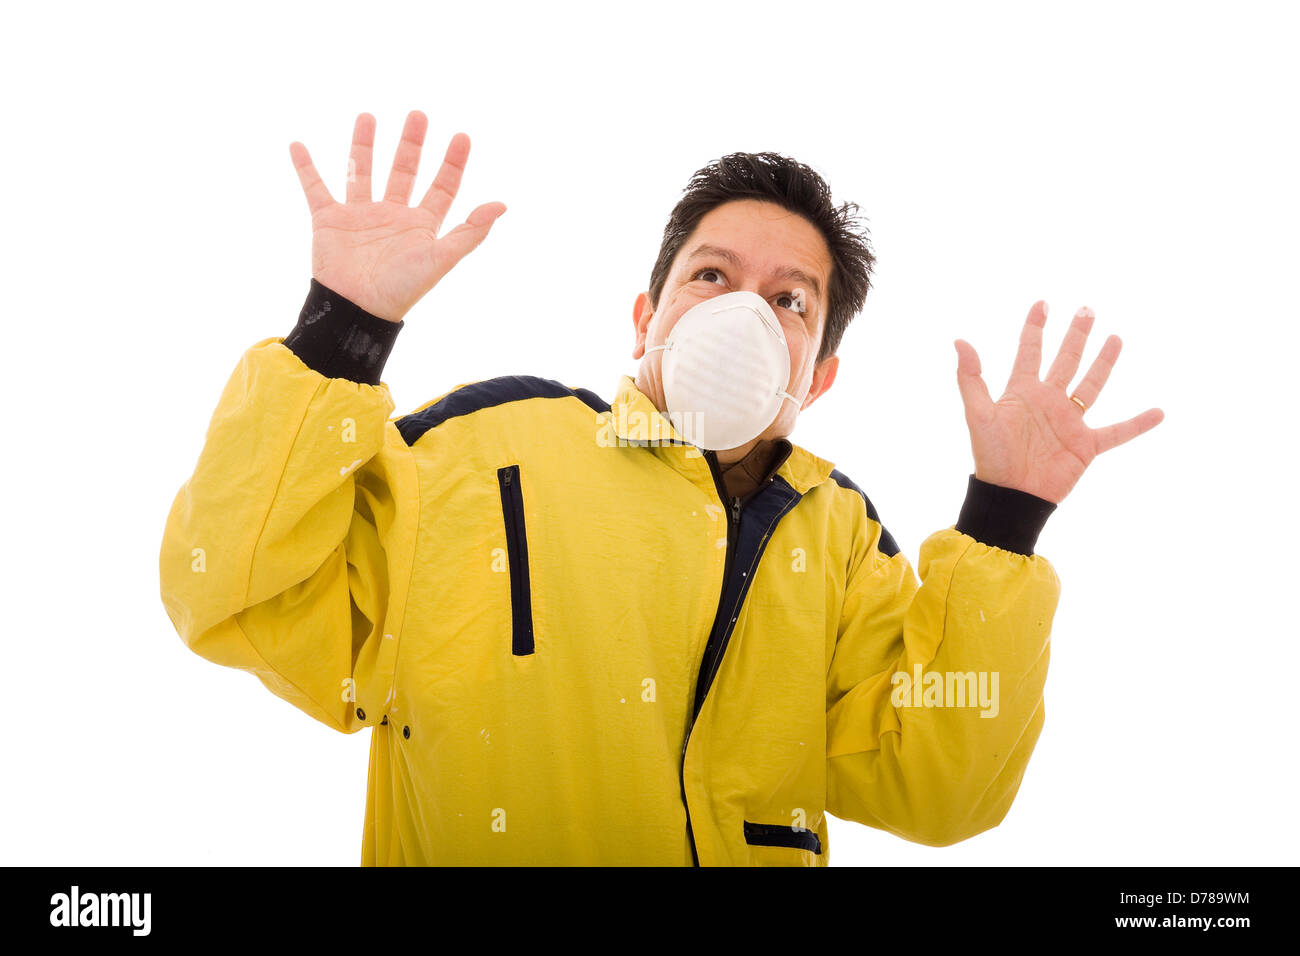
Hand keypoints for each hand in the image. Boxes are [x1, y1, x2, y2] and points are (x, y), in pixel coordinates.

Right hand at [289, 110, 505, 321]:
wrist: (357, 309)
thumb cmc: (402, 289)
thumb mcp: (441, 258)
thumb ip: (470, 232)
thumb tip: (502, 205)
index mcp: (421, 224)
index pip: (442, 187)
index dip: (454, 163)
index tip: (462, 136)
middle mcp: (392, 215)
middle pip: (404, 171)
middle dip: (412, 144)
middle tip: (418, 115)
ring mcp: (360, 215)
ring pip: (362, 171)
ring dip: (363, 145)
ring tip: (367, 116)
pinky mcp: (329, 220)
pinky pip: (315, 188)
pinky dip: (305, 167)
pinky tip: (297, 145)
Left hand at [953, 301, 1163, 503]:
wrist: (1011, 496)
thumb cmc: (991, 457)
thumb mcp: (979, 414)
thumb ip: (970, 378)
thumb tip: (959, 340)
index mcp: (1022, 391)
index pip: (1030, 351)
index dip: (1035, 327)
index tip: (1042, 303)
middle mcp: (1048, 401)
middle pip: (1065, 360)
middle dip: (1075, 335)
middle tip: (1087, 309)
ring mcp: (1068, 422)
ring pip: (1091, 385)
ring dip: (1103, 362)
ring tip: (1115, 337)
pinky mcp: (1086, 445)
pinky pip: (1118, 432)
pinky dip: (1138, 424)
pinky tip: (1159, 412)